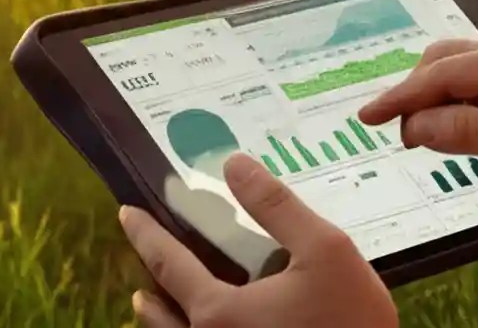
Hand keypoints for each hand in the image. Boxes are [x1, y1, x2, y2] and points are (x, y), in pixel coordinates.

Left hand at [119, 154, 397, 327]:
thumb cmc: (351, 323)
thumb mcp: (326, 251)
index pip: (168, 264)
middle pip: (162, 314)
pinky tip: (215, 326)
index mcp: (219, 313)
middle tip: (145, 263)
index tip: (126, 213)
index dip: (145, 234)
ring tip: (156, 301)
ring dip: (165, 318)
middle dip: (151, 286)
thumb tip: (234, 165)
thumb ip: (277, 206)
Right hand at [359, 38, 477, 230]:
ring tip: (417, 134)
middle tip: (393, 130)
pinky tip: (447, 128)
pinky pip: (475, 84)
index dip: (403, 95)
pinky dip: (452, 103)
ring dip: (432, 98)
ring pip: (457, 69)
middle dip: (414, 92)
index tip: (368, 116)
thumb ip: (466, 131)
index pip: (446, 72)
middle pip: (446, 59)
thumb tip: (416, 125)